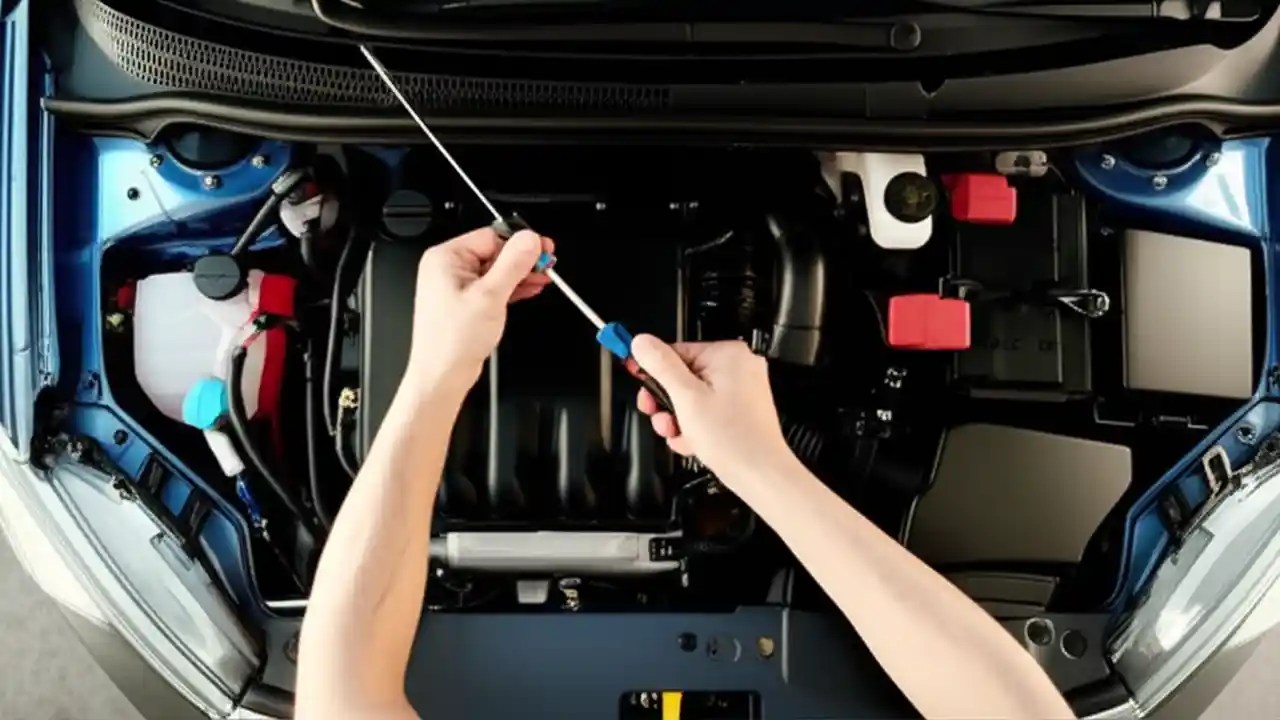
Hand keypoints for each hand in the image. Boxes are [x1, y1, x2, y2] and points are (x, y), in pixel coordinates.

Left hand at [405, 227, 552, 395]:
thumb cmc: (451, 342)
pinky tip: (529, 288)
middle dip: (522, 260)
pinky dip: (511, 287)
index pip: (491, 236)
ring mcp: (456, 286)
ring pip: (496, 270)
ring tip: (543, 277)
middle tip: (547, 264)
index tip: (543, 249)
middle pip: (494, 252)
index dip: (520, 243)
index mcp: (446, 258)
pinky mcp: (465, 302)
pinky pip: (493, 286)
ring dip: (520, 274)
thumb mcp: (490, 296)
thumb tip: (529, 239)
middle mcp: (448, 268)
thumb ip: (512, 264)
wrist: (442, 376)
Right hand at [631, 336, 790, 480]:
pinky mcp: (740, 410)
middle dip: (667, 401)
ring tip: (678, 433)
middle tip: (660, 415)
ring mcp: (741, 390)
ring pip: (693, 397)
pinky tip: (693, 441)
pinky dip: (695, 426)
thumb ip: (660, 366)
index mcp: (728, 354)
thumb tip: (642, 343)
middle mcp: (739, 367)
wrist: (759, 474)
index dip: (655, 373)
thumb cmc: (734, 438)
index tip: (642, 385)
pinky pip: (706, 410)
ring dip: (678, 418)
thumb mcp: (685, 397)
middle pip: (683, 376)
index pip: (676, 352)